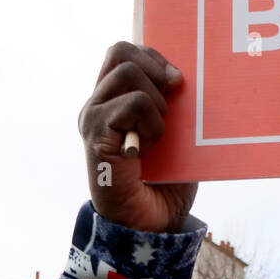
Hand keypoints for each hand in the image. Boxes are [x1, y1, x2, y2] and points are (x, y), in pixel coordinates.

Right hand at [78, 42, 198, 233]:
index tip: (176, 82)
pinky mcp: (96, 134)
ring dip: (155, 101)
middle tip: (171, 99)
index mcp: (113, 102)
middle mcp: (97, 105)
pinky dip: (152, 121)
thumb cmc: (164, 187)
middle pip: (120, 51)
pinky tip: (150, 146)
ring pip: (127, 72)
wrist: (149, 227)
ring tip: (158, 135)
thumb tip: (186, 79)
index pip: (125, 52)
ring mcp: (93, 118)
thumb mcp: (177, 140)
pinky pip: (132, 103)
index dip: (154, 57)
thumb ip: (176, 109)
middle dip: (154, 68)